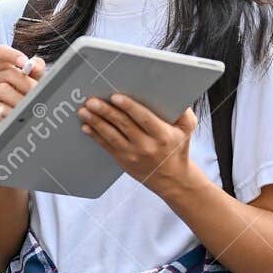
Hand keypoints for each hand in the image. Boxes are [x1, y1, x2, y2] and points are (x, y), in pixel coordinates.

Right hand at [0, 45, 45, 120]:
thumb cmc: (25, 103)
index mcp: (4, 70)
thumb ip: (36, 70)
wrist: (18, 126)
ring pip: (2, 90)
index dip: (12, 54)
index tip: (25, 63)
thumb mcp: (35, 84)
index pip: (1, 53)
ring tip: (29, 108)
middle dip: (26, 84)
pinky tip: (16, 116)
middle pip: (7, 74)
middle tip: (37, 93)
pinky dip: (9, 111)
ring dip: (19, 100)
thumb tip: (35, 65)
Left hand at [78, 92, 197, 195]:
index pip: (144, 118)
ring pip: (111, 135)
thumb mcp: (187, 129)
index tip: (115, 97)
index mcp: (163, 135)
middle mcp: (147, 145)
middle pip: (123, 125)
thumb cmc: (178, 148)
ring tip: (84, 111)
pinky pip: (106, 146)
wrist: (172, 179)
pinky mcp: (123, 160)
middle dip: (106, 112)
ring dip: (96, 122)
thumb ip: (184, 112)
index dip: (129, 107)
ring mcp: (133, 154)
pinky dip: (95, 136)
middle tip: (92, 101)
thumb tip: (175, 94)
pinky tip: (86, 126)